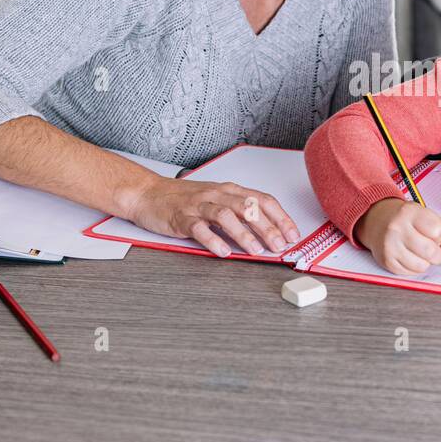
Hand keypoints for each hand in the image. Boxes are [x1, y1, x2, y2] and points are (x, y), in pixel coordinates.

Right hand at [127, 177, 300, 257]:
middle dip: (268, 227)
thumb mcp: (216, 200)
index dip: (280, 217)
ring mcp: (199, 205)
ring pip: (226, 216)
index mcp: (229, 190)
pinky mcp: (181, 218)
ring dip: (243, 233)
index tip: (292, 234)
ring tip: (255, 250)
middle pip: (248, 207)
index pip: (263, 200)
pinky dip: (212, 240)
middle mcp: (217, 194)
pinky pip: (199, 228)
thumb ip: (239, 213)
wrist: (147, 193)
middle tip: (280, 245)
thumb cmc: (183, 198)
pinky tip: (223, 251)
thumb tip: (267, 233)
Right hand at [354, 198, 440, 276]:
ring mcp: (390, 246)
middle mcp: (397, 228)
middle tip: (431, 248)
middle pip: (431, 252)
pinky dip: (414, 267)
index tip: (436, 235)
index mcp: (410, 213)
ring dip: (426, 262)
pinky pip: (410, 273)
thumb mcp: (429, 216)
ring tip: (419, 252)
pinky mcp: (386, 261)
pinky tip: (410, 256)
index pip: (437, 231)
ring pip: (422, 266)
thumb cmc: (407, 219)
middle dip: (437, 254)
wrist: (378, 220)